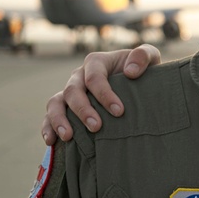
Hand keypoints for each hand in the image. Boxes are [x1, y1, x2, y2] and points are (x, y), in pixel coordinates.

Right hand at [41, 44, 161, 143]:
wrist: (139, 84)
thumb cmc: (143, 71)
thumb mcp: (150, 57)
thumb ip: (144, 55)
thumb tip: (130, 71)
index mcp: (96, 62)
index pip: (94, 77)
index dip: (104, 94)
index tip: (119, 111)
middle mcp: (79, 76)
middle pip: (72, 91)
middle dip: (83, 110)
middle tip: (97, 127)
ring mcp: (70, 92)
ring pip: (55, 103)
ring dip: (59, 120)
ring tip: (68, 137)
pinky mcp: (65, 107)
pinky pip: (50, 116)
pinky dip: (48, 127)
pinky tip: (51, 142)